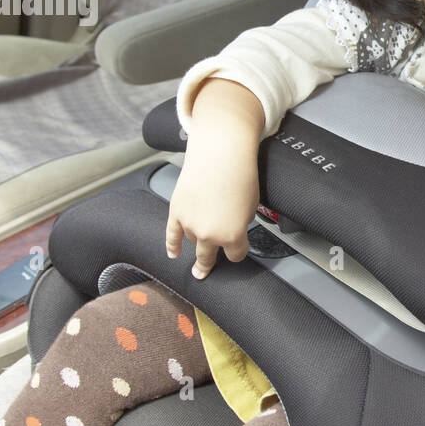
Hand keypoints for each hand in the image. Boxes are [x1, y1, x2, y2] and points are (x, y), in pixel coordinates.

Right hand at [166, 148, 258, 278]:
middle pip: (208, 257)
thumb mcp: (252, 206)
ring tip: (201, 233)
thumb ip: (241, 223)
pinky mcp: (176, 212)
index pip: (235, 255)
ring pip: (193, 241)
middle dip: (208, 265)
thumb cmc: (240, 175)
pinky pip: (172, 235)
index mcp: (233, 235)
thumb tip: (233, 227)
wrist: (221, 153)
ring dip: (198, 238)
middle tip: (204, 272)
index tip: (236, 251)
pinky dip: (172, 245)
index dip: (237, 252)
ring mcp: (191, 224)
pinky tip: (172, 253)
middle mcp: (210, 234)